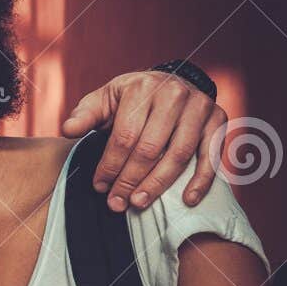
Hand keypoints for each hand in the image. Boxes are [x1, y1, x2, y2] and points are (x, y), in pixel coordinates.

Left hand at [62, 70, 226, 210]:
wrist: (169, 81)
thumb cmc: (130, 97)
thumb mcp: (104, 99)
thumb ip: (85, 115)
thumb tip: (68, 130)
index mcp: (142, 88)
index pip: (124, 136)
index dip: (110, 165)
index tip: (99, 187)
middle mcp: (174, 94)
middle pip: (150, 148)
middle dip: (129, 180)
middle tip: (116, 203)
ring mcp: (200, 107)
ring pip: (178, 155)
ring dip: (158, 184)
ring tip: (139, 203)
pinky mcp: (218, 120)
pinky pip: (211, 155)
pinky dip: (201, 180)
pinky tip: (187, 200)